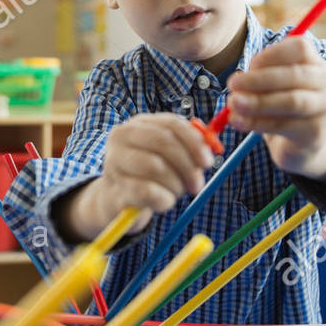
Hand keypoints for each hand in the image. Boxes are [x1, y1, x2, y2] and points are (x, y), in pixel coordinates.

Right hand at [58, 113, 213, 241]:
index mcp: (138, 124)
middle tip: (198, 184)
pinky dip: (164, 199)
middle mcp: (121, 137)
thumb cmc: (148, 174)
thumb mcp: (168, 156)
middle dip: (187, 165)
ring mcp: (114, 163)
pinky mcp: (114, 189)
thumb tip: (212, 147)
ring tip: (176, 192)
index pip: (171, 124)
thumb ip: (189, 147)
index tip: (208, 162)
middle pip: (163, 142)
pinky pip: (148, 192)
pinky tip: (164, 202)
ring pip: (156, 167)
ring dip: (176, 184)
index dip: (194, 142)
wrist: (116, 200)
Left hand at [226, 35, 325, 180]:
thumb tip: (238, 81)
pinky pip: (283, 125)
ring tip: (233, 103)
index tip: (249, 64)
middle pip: (295, 75)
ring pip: (291, 101)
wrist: (303, 145)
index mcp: (317, 63)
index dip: (272, 54)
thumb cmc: (283, 107)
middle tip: (232, 84)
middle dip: (259, 79)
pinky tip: (238, 121)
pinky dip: (256, 122)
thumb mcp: (274, 87)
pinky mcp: (316, 132)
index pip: (300, 48)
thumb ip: (261, 78)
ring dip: (258, 101)